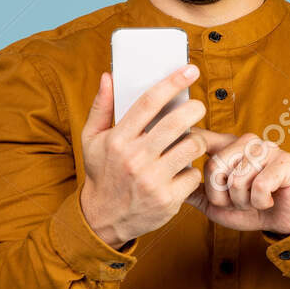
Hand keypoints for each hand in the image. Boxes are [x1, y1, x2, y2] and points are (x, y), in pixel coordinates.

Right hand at [80, 65, 205, 247]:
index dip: (173, 82)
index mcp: (118, 139)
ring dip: (197, 140)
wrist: (103, 218)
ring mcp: (152, 180)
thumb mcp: (91, 139)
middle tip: (198, 107)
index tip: (190, 70)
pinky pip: (193, 174)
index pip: (149, 102)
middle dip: (195, 108)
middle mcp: (135, 158)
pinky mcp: (167, 200)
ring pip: (192, 147)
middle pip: (176, 122)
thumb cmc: (101, 173)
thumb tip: (108, 77)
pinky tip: (182, 171)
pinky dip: (192, 170)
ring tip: (190, 140)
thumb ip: (102, 107)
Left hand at [184, 130, 289, 234]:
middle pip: (215, 166)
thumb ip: (196, 193)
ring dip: (243, 201)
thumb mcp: (217, 204)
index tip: (178, 140)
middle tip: (238, 200)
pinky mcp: (285, 161)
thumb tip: (166, 184)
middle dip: (223, 196)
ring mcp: (267, 149)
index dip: (190, 144)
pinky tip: (268, 200)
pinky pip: (259, 185)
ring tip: (254, 200)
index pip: (202, 139)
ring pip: (237, 179)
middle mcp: (247, 142)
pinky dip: (260, 202)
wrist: (284, 221)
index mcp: (228, 146)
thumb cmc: (252, 208)